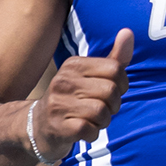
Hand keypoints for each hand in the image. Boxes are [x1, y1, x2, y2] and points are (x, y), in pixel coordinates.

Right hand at [33, 28, 133, 155]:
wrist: (38, 127)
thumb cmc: (73, 99)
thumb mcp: (91, 76)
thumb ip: (114, 58)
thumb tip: (128, 31)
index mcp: (73, 65)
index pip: (115, 69)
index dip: (121, 85)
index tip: (110, 93)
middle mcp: (63, 81)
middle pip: (110, 91)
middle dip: (113, 106)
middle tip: (102, 110)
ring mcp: (58, 104)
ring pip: (101, 112)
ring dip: (103, 121)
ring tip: (92, 121)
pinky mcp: (58, 126)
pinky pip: (89, 130)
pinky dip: (93, 134)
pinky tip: (84, 132)